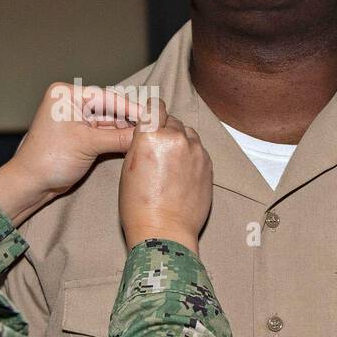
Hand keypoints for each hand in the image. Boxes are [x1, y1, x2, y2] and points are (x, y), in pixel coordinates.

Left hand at [0, 82, 145, 225]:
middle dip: (131, 121)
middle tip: (155, 129)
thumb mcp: (88, 144)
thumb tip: (147, 133)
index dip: (133, 109)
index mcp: (67, 94)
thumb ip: (119, 137)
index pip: (108, 98)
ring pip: (110, 122)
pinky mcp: (81, 135)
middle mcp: (71, 102)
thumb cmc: (50, 159)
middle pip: (111, 108)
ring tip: (148, 138)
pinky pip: (105, 133)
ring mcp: (76, 119)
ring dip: (126, 131)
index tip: (154, 117)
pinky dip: (118, 139)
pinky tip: (134, 143)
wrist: (31, 184)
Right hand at [119, 101, 212, 252]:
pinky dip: (191, 154)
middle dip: (164, 129)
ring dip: (179, 140)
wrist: (165, 230)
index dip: (151, 113)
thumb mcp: (128, 168)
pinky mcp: (208, 163)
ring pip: (187, 132)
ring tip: (171, 161)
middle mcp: (176, 138)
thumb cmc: (139, 205)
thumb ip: (141, 143)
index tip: (150, 120)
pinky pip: (198, 148)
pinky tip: (182, 172)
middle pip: (171, 119)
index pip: (154, 106)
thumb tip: (149, 132)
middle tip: (158, 149)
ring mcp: (196, 151)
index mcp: (151, 136)